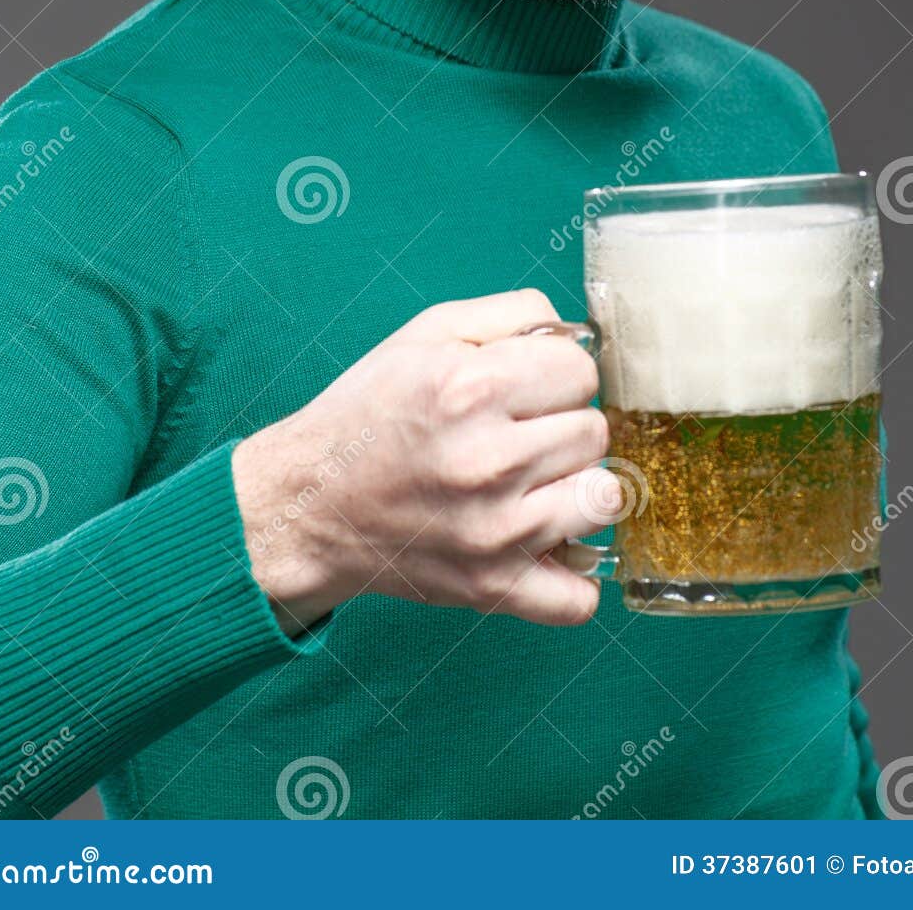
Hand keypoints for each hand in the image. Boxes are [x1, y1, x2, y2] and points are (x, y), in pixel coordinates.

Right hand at [231, 288, 620, 632]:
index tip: (528, 387)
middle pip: (594, 432)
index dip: (557, 372)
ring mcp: (496, 532)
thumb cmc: (369, 413)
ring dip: (574, 487)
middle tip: (519, 433)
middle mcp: (488, 460)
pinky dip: (572, 575)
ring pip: (602, 499)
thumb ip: (511, 314)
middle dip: (563, 424)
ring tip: (534, 482)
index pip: (581, 371)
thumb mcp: (426, 334)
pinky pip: (579, 598)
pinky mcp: (494, 588)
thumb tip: (576, 334)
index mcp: (471, 388)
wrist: (309, 503)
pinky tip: (546, 543)